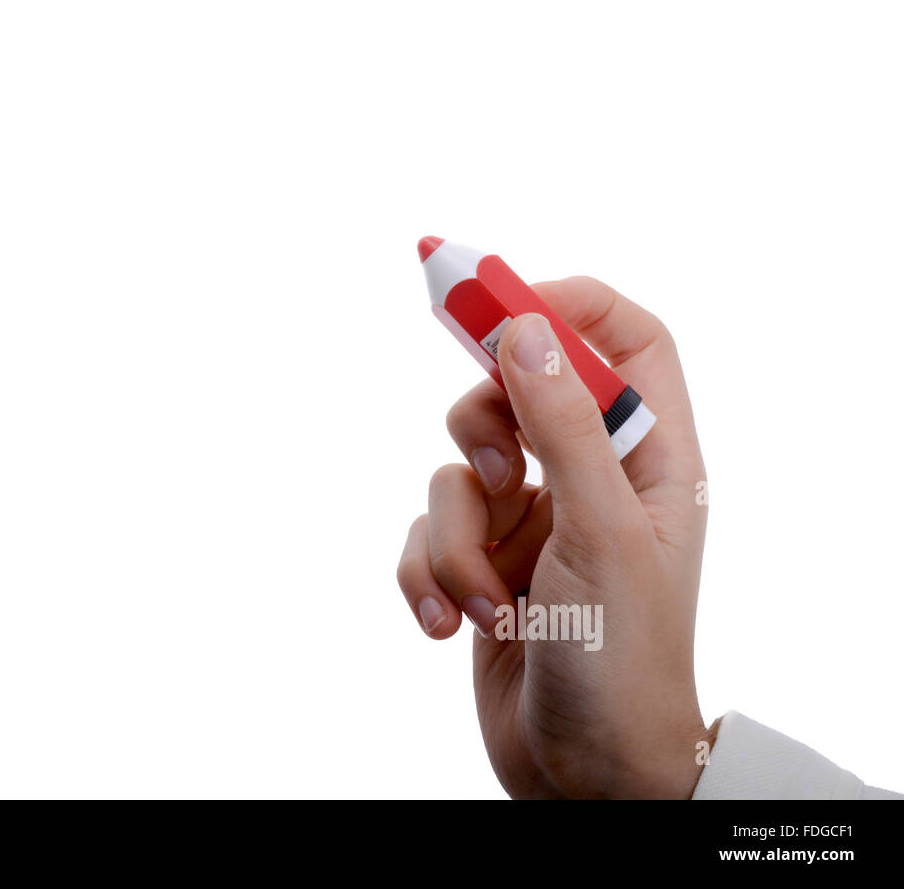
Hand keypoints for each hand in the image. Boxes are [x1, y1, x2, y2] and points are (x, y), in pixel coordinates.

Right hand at [397, 277, 711, 797]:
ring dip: (458, 540)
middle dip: (485, 434)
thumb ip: (563, 427)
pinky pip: (427, 530)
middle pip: (516, 389)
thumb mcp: (599, 532)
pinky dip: (428, 572)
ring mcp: (533, 521)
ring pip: (457, 470)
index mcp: (650, 459)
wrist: (585, 775)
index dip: (566, 304)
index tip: (498, 302)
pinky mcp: (483, 562)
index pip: (623, 339)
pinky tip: (453, 623)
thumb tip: (527, 329)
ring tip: (492, 604)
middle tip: (498, 476)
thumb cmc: (622, 659)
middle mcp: (590, 478)